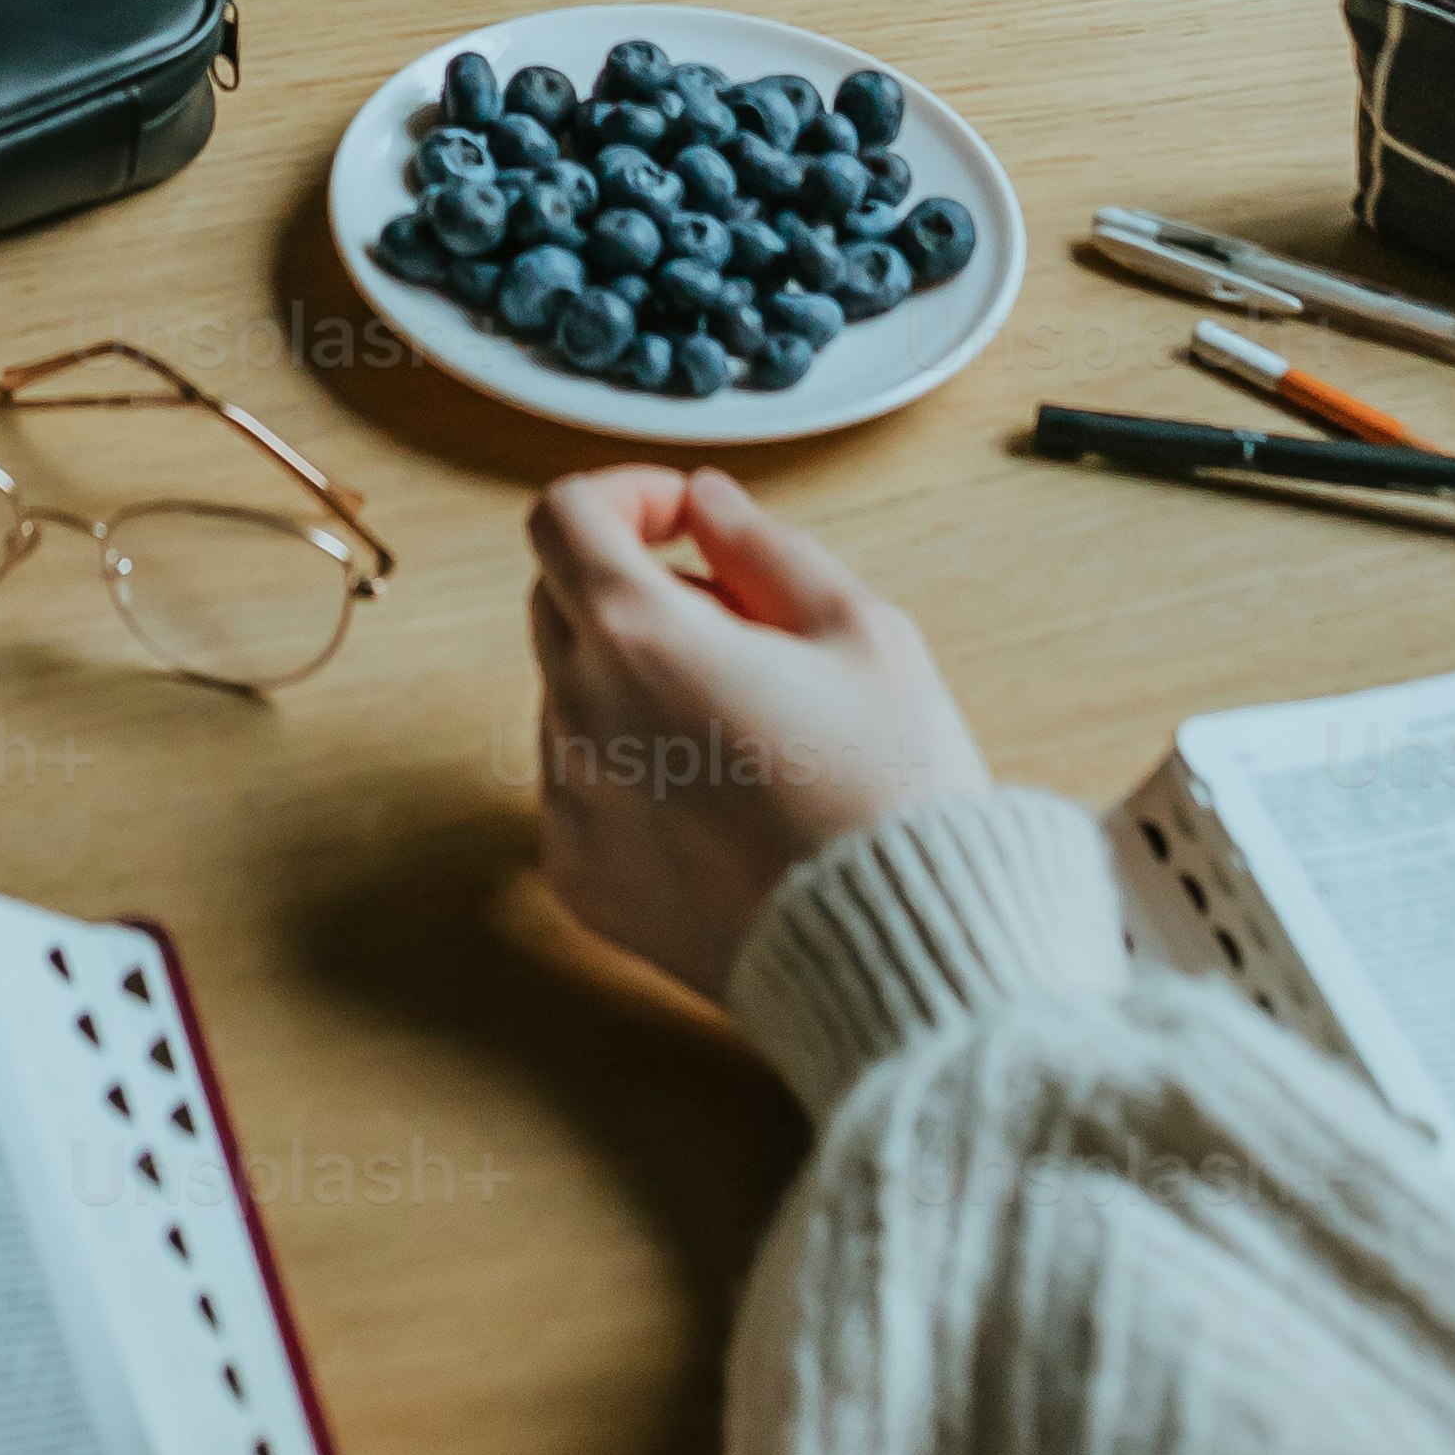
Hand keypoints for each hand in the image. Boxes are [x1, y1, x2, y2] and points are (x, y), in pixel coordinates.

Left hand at [529, 464, 990, 1006]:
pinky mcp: (578, 877)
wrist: (895, 959)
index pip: (564, 518)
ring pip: (570, 694)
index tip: (680, 520)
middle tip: (744, 628)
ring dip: (634, 681)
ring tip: (749, 727)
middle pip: (558, 601)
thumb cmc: (892, 794)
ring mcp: (570, 804)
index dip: (624, 495)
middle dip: (635, 586)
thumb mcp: (863, 632)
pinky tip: (722, 800)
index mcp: (642, 638)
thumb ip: (766, 547)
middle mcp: (580, 716)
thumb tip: (706, 503)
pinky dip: (629, 767)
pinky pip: (578, 784)